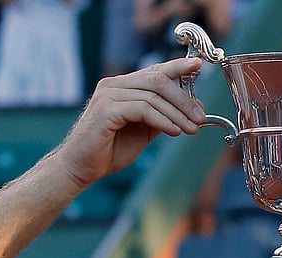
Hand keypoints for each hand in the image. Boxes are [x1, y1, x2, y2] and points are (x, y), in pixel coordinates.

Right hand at [55, 58, 205, 188]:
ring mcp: (108, 95)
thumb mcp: (145, 130)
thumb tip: (194, 107)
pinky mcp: (105, 110)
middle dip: (183, 98)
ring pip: (152, 96)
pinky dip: (162, 120)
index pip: (155, 70)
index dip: (178, 66)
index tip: (199, 65)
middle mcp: (114, 84)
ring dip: (177, 113)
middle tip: (200, 116)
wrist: (81, 168)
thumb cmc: (110, 150)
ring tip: (191, 129)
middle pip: (158, 80)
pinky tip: (174, 131)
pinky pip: (142, 109)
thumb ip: (164, 115)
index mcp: (122, 85)